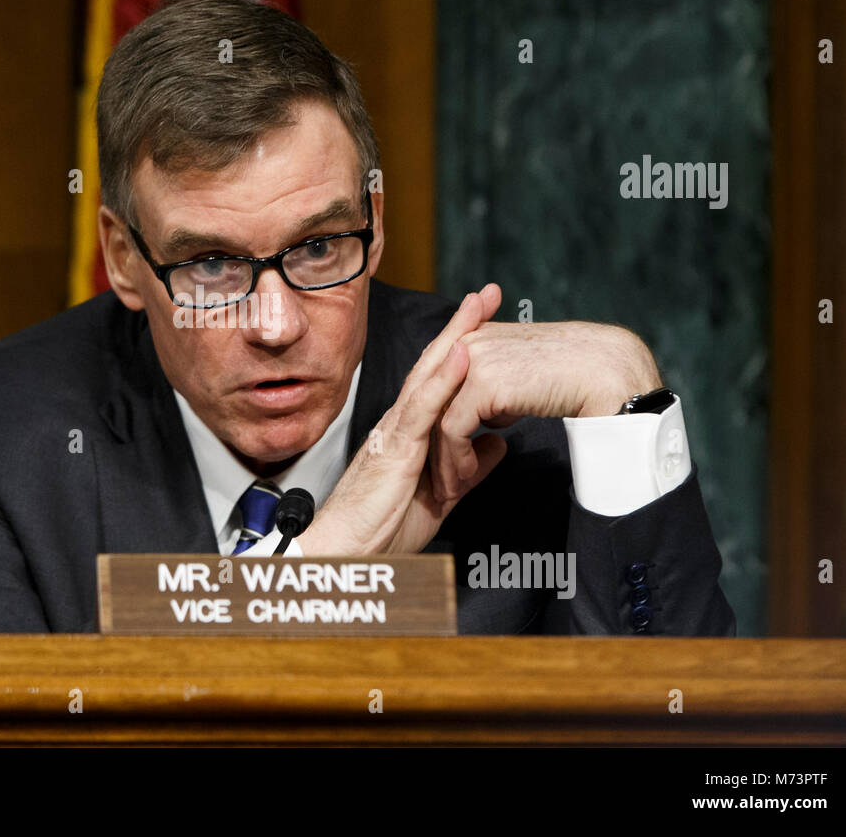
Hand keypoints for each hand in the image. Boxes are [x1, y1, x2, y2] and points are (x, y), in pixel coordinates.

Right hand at [296, 284, 508, 554]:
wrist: (346, 551)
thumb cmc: (383, 527)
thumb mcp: (442, 494)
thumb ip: (470, 466)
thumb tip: (500, 444)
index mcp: (410, 431)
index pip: (440, 379)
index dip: (464, 344)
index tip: (488, 316)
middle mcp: (400, 422)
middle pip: (434, 364)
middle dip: (463, 326)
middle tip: (489, 293)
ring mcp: (395, 432)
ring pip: (427, 376)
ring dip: (455, 338)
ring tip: (479, 307)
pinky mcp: (393, 450)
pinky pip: (421, 409)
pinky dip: (443, 379)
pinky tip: (462, 355)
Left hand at [430, 285, 662, 501]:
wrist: (608, 372)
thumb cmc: (577, 377)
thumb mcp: (527, 378)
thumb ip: (502, 391)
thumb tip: (491, 418)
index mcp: (480, 336)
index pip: (442, 381)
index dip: (440, 419)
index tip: (445, 452)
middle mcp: (470, 344)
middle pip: (434, 401)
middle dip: (434, 443)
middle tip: (438, 477)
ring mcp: (473, 363)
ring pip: (439, 419)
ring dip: (443, 459)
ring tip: (451, 486)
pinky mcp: (483, 387)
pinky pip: (453, 431)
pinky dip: (456, 459)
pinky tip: (466, 478)